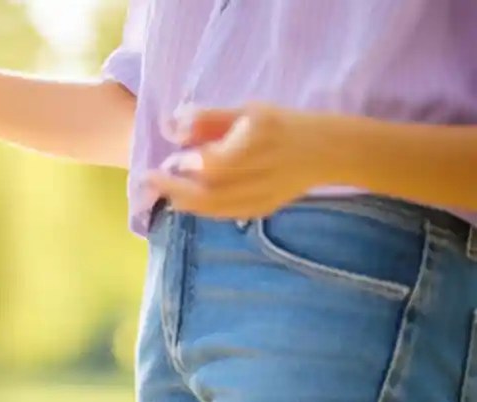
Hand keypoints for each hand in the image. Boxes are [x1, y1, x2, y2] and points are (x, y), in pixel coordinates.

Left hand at [143, 103, 329, 219]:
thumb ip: (209, 119)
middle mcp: (264, 168)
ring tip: (162, 189)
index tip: (172, 159)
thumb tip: (170, 125)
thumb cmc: (284, 125)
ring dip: (183, 199)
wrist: (330, 152)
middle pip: (213, 189)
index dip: (193, 163)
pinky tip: (184, 200)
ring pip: (215, 206)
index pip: (220, 161)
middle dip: (175, 188)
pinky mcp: (264, 208)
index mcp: (262, 137)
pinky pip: (225, 212)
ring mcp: (265, 193)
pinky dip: (201, 208)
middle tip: (150, 179)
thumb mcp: (249, 111)